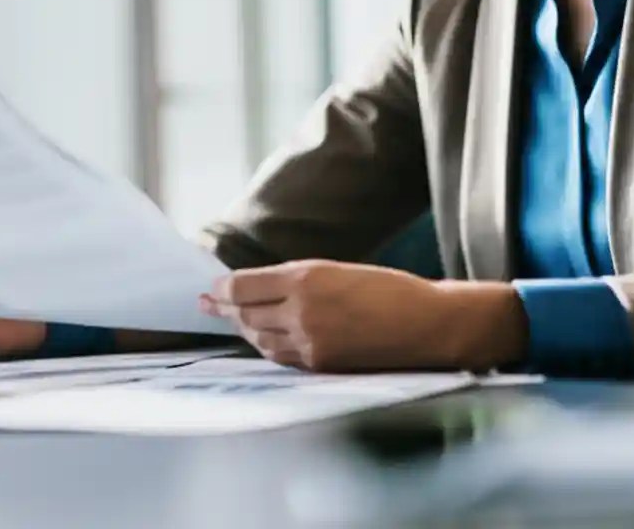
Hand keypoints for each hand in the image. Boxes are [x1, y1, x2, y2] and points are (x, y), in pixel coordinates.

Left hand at [199, 260, 526, 372]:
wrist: (426, 323)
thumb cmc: (387, 289)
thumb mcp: (336, 269)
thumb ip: (295, 279)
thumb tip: (256, 286)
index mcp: (305, 278)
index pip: (243, 285)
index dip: (223, 288)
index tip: (212, 287)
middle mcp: (301, 311)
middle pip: (245, 312)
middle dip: (223, 307)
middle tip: (207, 304)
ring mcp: (309, 341)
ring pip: (258, 337)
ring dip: (243, 327)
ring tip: (230, 319)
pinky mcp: (320, 364)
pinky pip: (280, 355)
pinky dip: (266, 345)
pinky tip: (260, 338)